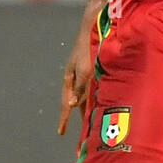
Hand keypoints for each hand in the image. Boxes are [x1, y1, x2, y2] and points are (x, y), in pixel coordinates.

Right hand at [58, 20, 96, 135]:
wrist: (94, 29)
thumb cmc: (88, 50)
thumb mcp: (84, 71)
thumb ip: (78, 88)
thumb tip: (70, 105)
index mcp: (69, 79)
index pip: (65, 103)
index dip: (64, 119)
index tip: (60, 133)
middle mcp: (75, 78)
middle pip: (75, 102)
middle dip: (77, 117)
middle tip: (83, 133)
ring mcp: (83, 74)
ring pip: (84, 96)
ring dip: (87, 108)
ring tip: (93, 123)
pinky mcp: (92, 70)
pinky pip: (92, 88)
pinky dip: (94, 98)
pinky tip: (101, 103)